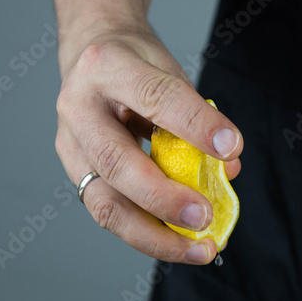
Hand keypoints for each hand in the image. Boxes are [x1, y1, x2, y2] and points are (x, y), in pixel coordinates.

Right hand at [55, 30, 241, 263]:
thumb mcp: (168, 69)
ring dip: (155, 236)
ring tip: (197, 248)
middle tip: (204, 217)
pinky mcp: (74, 173)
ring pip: (105, 204)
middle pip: (117, 163)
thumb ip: (197, 115)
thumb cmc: (134, 62)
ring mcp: (70, 145)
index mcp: (108, 66)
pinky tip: (179, 242)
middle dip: (164, 198)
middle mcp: (79, 107)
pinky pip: (110, 213)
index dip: (195, 124)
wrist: (88, 52)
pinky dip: (148, 233)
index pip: (155, 97)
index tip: (231, 147)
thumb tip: (227, 166)